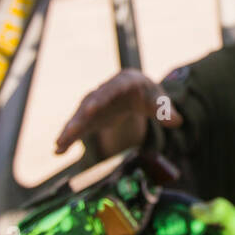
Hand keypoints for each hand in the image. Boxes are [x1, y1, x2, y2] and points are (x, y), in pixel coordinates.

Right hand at [54, 69, 181, 155]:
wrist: (135, 90)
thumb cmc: (148, 93)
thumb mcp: (159, 99)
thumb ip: (166, 109)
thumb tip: (177, 121)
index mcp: (123, 83)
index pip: (111, 90)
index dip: (100, 99)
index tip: (92, 109)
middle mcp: (104, 91)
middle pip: (90, 103)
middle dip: (80, 116)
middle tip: (71, 129)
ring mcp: (95, 104)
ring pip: (80, 116)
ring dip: (70, 129)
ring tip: (59, 144)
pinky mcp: (90, 117)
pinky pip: (77, 127)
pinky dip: (68, 138)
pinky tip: (58, 151)